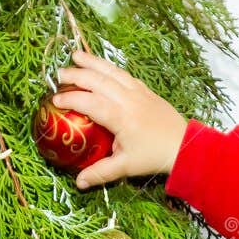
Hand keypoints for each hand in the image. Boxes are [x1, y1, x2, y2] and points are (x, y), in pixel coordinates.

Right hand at [51, 49, 189, 187]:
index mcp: (121, 118)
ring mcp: (138, 92)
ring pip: (112, 71)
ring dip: (93, 62)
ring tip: (76, 56)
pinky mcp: (146, 90)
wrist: (184, 147)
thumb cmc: (154, 157)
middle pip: (98, 81)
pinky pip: (124, 74)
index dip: (72, 99)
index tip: (55, 100)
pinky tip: (100, 65)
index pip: (91, 102)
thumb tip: (78, 183)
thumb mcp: (126, 167)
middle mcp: (129, 100)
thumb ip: (101, 173)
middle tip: (59, 75)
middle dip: (77, 75)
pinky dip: (110, 67)